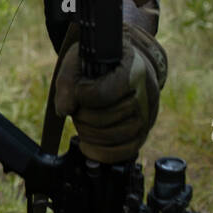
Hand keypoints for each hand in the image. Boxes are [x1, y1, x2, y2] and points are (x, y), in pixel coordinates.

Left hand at [55, 24, 167, 163]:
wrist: (128, 65)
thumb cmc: (101, 62)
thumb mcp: (80, 60)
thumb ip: (67, 82)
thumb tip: (65, 111)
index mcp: (132, 71)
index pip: (99, 94)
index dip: (81, 95)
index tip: (79, 88)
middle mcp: (145, 96)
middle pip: (103, 119)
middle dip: (82, 115)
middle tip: (79, 106)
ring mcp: (147, 117)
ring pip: (111, 137)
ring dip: (89, 132)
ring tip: (85, 119)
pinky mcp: (144, 133)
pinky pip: (124, 152)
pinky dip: (102, 152)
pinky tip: (89, 145)